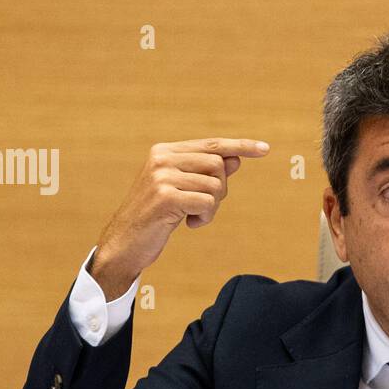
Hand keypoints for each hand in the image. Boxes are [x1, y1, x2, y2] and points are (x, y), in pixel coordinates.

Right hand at [89, 137, 269, 297]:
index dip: (240, 146)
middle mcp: (162, 158)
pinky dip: (205, 218)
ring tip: (191, 217)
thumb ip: (204, 174)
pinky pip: (208, 203)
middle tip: (202, 206)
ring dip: (212, 208)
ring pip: (216, 185)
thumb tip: (235, 158)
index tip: (265, 149)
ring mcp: (162, 176)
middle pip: (218, 165)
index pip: (212, 144)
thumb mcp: (180, 191)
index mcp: (164, 152)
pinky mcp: (166, 197)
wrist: (124, 244)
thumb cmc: (154, 218)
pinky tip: (188, 224)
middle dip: (220, 189)